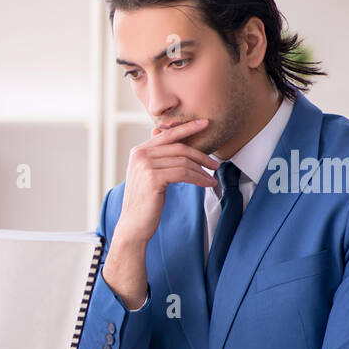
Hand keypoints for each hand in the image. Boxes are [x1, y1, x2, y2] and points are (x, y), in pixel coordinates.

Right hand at [115, 118, 219, 246]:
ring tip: (212, 178)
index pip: (167, 134)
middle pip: (179, 148)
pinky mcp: (153, 178)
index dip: (187, 128)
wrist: (133, 224)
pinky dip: (198, 178)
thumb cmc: (143, 202)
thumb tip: (161, 134)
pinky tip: (207, 183)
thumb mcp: (147, 174)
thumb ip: (156, 156)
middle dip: (201, 155)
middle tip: (215, 163)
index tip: (204, 124)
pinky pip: (183, 173)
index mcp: (138, 151)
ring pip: (183, 161)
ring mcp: (145, 165)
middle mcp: (140, 155)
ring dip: (202, 171)